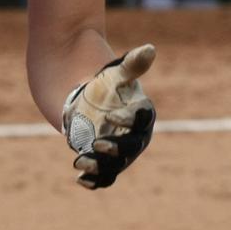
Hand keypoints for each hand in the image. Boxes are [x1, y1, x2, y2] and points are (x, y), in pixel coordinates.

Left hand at [60, 44, 157, 189]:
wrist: (87, 100)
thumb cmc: (106, 84)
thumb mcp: (117, 72)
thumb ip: (132, 64)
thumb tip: (150, 49)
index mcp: (142, 115)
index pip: (141, 120)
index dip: (129, 120)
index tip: (111, 115)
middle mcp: (135, 137)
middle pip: (131, 148)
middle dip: (116, 148)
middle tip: (97, 144)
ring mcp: (120, 152)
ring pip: (115, 165)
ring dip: (100, 167)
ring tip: (80, 162)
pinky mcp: (105, 162)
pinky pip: (104, 177)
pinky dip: (94, 180)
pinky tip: (80, 180)